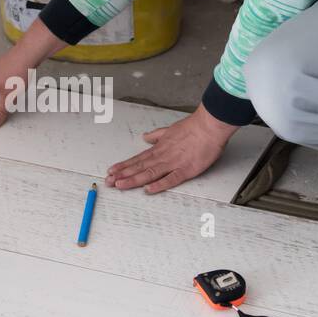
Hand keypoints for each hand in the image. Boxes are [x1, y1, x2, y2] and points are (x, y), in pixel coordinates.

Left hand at [106, 105, 240, 193]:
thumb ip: (156, 135)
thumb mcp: (170, 129)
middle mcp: (163, 156)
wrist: (209, 126)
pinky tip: (148, 190)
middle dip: (122, 175)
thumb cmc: (193, 127)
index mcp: (159, 148)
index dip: (124, 166)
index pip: (138, 159)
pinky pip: (171, 179)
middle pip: (139, 167)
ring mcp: (174, 163)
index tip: (112, 171)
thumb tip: (145, 137)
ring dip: (133, 180)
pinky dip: (159, 185)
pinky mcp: (187, 170)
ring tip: (120, 185)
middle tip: (108, 182)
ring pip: (150, 173)